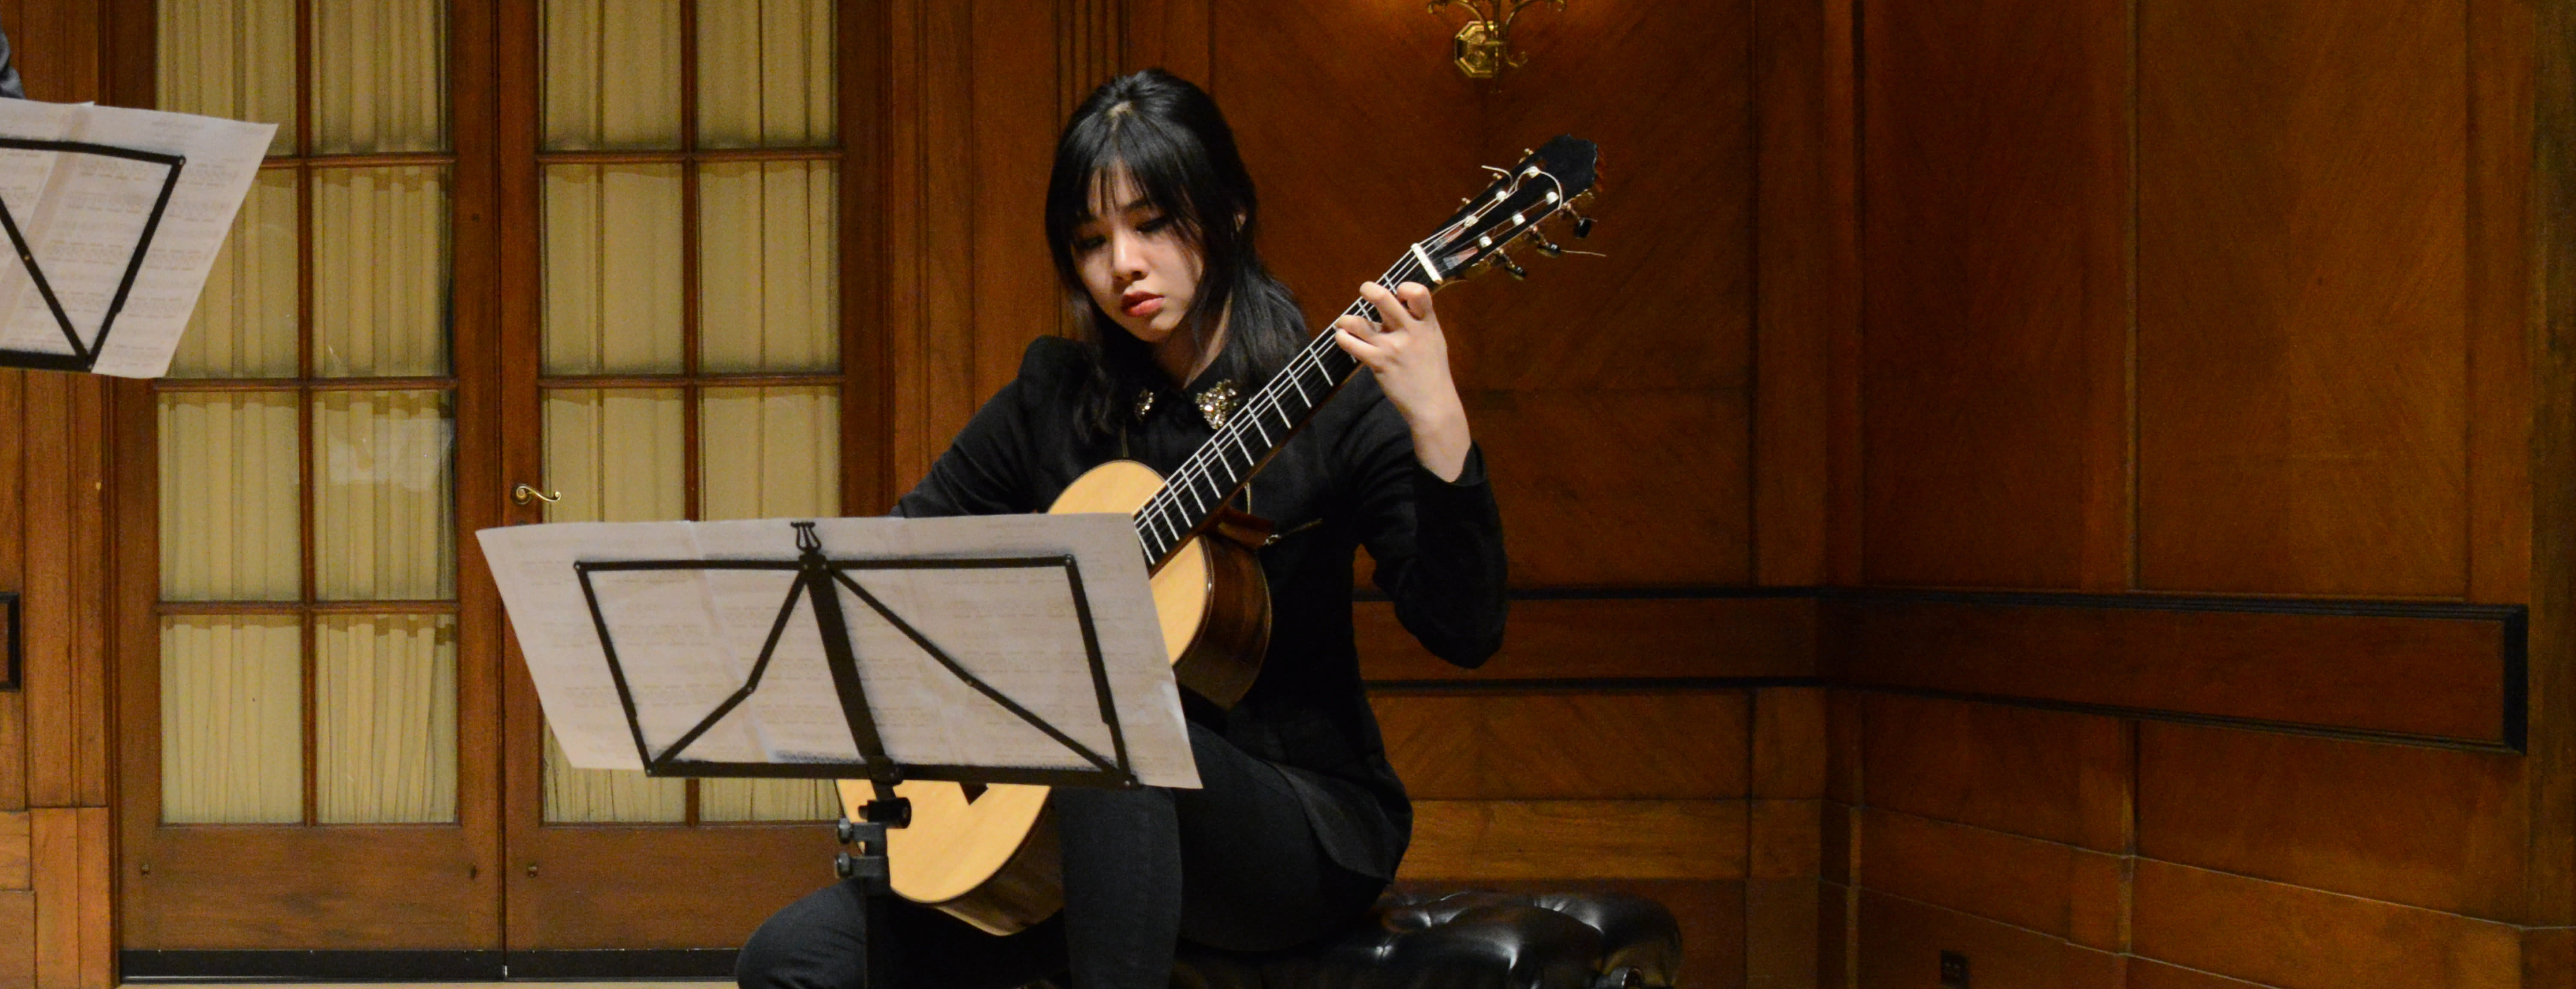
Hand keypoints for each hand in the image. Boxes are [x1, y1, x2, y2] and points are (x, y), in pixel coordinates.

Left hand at [1333, 281, 1471, 480]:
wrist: (1433, 404)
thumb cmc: (1432, 370)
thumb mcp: (1434, 340)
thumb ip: (1419, 320)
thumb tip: (1401, 300)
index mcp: (1427, 323)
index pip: (1418, 292)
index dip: (1404, 287)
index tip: (1398, 293)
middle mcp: (1410, 331)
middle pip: (1384, 299)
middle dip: (1369, 289)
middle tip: (1364, 290)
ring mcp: (1392, 347)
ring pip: (1359, 322)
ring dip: (1347, 319)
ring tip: (1345, 323)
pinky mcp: (1379, 363)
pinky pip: (1352, 344)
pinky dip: (1342, 338)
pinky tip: (1342, 337)